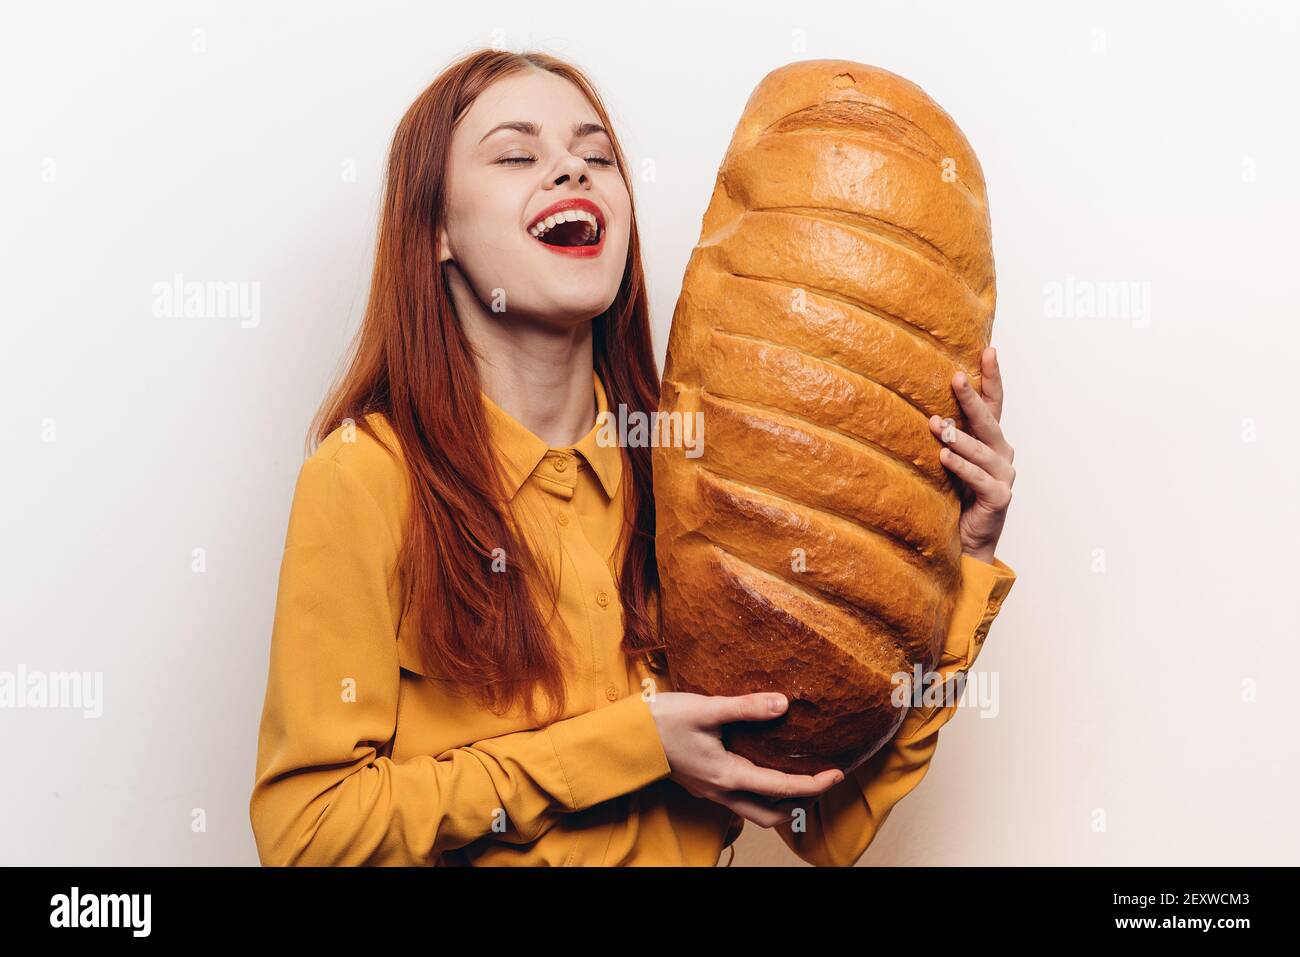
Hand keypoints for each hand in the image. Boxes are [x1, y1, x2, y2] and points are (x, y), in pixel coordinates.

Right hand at [649, 691, 843, 827]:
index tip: (838, 775)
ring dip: (780, 803)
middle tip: (822, 782)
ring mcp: (710, 792)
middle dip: (800, 804)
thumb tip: (784, 704)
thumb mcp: (706, 708)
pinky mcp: (702, 784)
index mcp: (728, 776)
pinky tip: (763, 771)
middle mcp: (721, 791)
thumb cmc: (663, 721)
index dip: (813, 784)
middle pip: (770, 814)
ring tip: (799, 781)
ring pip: (754, 812)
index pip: (781, 788)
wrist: (626, 737)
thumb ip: (746, 707)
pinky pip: (739, 800)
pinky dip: (760, 794)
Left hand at [929, 346, 1014, 563]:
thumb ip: (947, 434)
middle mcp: (1002, 453)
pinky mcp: (999, 497)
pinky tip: (944, 457)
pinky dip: (961, 467)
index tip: (989, 350)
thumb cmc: (955, 495)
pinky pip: (979, 478)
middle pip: (988, 420)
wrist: (966, 538)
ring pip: (982, 450)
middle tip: (955, 378)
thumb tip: (924, 405)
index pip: (994, 402)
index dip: (992, 376)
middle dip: (970, 399)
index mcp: (992, 440)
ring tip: (937, 425)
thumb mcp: (949, 459)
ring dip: (958, 437)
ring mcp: (1004, 475)